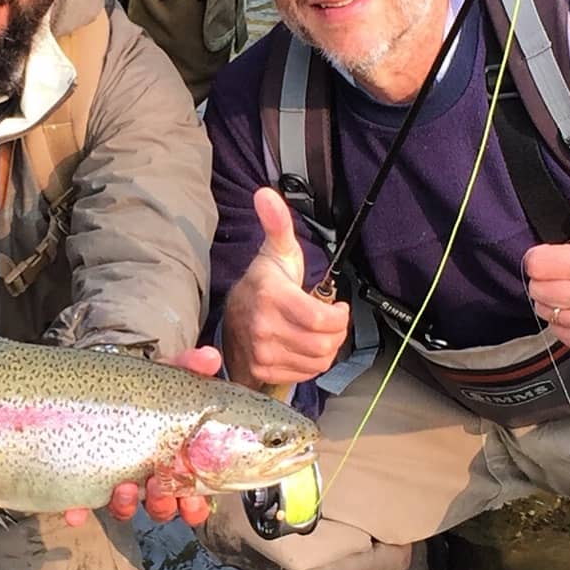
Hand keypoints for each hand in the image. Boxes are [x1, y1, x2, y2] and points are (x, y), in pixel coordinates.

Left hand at [95, 344, 223, 528]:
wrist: (98, 388)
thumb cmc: (140, 391)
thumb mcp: (162, 378)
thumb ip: (186, 368)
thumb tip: (210, 356)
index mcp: (172, 461)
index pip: (191, 495)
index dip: (195, 506)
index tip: (193, 501)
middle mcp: (146, 477)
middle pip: (160, 505)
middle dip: (162, 504)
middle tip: (157, 488)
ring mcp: (114, 481)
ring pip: (125, 508)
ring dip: (127, 506)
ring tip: (124, 488)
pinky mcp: (83, 480)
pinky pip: (79, 504)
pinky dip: (77, 511)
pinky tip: (74, 512)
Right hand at [222, 186, 349, 388]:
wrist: (231, 319)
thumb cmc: (262, 285)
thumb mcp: (275, 252)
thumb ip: (277, 223)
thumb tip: (266, 194)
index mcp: (271, 296)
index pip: (321, 319)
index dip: (338, 316)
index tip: (337, 308)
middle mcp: (264, 328)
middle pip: (323, 344)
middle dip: (336, 333)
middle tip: (331, 322)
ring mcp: (262, 352)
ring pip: (317, 361)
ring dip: (326, 349)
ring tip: (318, 334)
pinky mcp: (263, 370)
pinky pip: (304, 374)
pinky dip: (311, 363)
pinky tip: (304, 348)